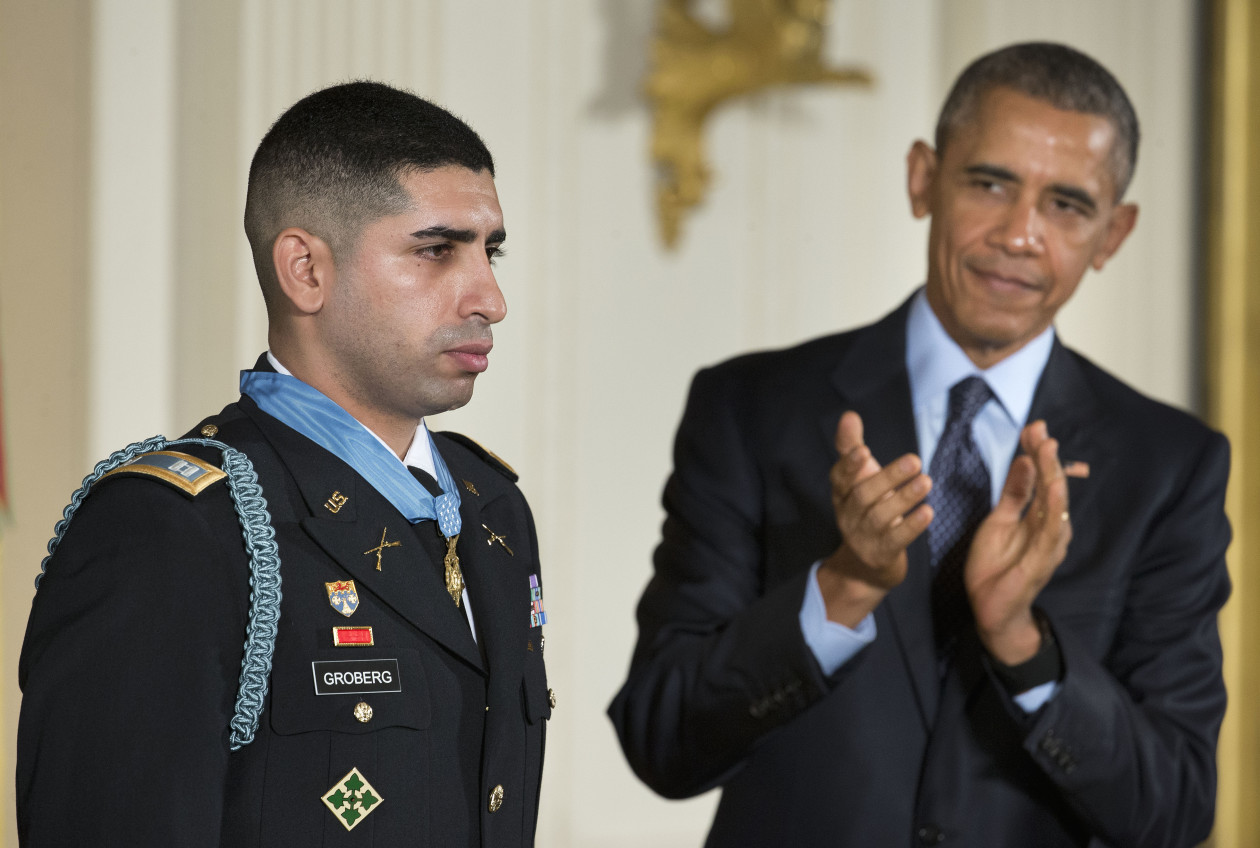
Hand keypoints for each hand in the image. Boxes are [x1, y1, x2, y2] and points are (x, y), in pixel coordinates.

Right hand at [817, 411, 933, 625]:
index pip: (839, 478)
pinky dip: (912, 526)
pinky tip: (928, 512)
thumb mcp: (859, 479)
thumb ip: (852, 448)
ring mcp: (863, 537)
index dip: (849, 465)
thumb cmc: (867, 510)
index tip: (864, 451)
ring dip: (904, 498)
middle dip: (889, 477)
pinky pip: (896, 540)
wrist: (868, 564)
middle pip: (864, 495)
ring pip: (881, 516)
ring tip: (926, 482)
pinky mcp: (880, 555)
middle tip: (915, 459)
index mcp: (842, 494)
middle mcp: (848, 515)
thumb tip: (849, 415)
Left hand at [965, 420, 1071, 664]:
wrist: (990, 608)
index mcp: (1038, 516)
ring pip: (1055, 503)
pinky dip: (1054, 508)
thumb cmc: (996, 565)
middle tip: (1040, 429)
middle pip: (1051, 484)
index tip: (1032, 428)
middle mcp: (1049, 526)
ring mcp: (1049, 543)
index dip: (1037, 453)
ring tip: (1048, 448)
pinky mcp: (1043, 560)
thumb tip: (1023, 460)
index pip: (1041, 477)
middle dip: (1045, 456)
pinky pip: (1052, 530)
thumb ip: (1014, 493)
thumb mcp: (999, 520)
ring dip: (1052, 474)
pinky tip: (1053, 488)